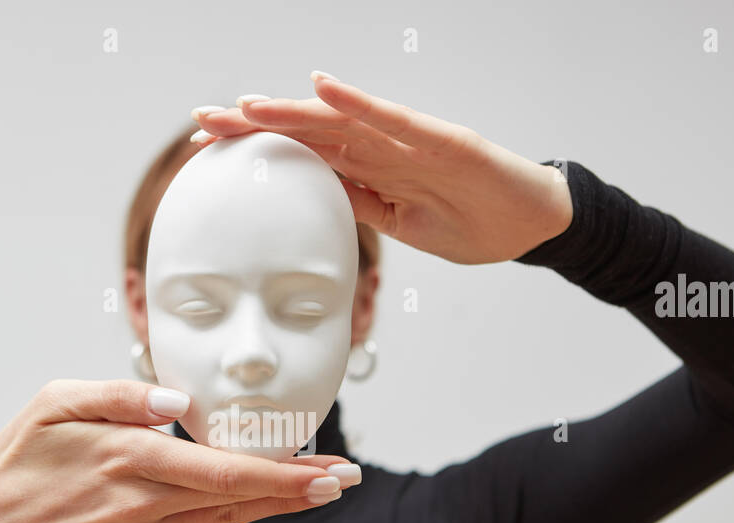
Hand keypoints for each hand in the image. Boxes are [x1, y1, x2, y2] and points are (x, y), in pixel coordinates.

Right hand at [0, 379, 360, 522]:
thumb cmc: (20, 457)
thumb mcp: (53, 403)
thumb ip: (117, 397)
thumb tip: (175, 403)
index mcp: (129, 457)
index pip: (221, 467)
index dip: (279, 469)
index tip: (324, 460)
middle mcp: (145, 502)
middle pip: (238, 495)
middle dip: (300, 486)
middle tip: (350, 476)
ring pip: (229, 521)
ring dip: (285, 510)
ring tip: (332, 496)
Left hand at [190, 73, 572, 264]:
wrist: (533, 225)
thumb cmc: (472, 224)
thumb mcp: (401, 225)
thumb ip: (361, 207)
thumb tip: (315, 201)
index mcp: (370, 170)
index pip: (300, 154)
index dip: (254, 148)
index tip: (204, 150)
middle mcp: (381, 147)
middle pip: (306, 131)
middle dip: (252, 126)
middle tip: (201, 122)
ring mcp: (409, 140)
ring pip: (339, 121)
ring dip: (290, 111)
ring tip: (244, 105)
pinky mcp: (443, 140)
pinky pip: (393, 120)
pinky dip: (358, 101)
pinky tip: (324, 87)